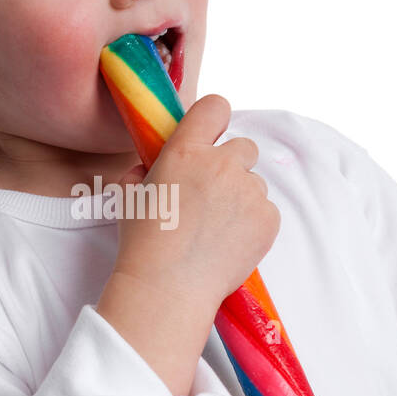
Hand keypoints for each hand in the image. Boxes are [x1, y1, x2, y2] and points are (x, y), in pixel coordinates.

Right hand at [111, 94, 281, 317]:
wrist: (168, 288)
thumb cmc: (142, 244)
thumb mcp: (128, 195)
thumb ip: (143, 170)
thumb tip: (151, 167)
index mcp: (186, 151)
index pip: (215, 107)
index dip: (214, 119)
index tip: (211, 136)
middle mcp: (222, 165)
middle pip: (244, 147)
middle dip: (231, 166)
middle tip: (212, 196)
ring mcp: (249, 192)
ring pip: (255, 183)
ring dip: (241, 198)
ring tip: (217, 229)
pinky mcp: (268, 219)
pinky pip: (266, 211)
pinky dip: (253, 224)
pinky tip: (229, 243)